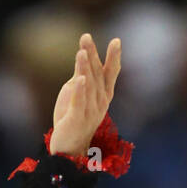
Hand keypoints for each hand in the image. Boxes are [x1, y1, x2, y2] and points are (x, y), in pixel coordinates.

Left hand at [49, 34, 120, 157]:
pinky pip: (80, 103)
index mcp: (103, 96)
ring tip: (82, 52)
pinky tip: (80, 78)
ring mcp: (90, 111)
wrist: (69, 150)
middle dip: (92, 55)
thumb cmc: (74, 120)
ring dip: (85, 68)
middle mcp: (100, 102)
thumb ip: (82, 81)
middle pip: (97, 75)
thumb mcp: (80, 97)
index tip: (116, 41)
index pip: (110, 74)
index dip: (113, 57)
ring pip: (89, 86)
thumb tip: (83, 66)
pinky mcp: (76, 120)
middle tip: (86, 37)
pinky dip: (80, 90)